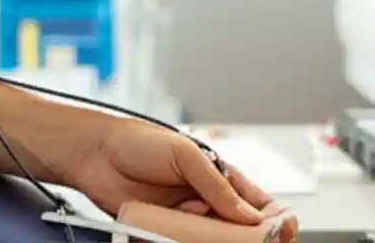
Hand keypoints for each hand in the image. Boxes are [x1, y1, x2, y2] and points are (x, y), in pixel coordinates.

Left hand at [66, 119, 276, 224]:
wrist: (93, 154)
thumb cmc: (137, 142)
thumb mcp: (185, 155)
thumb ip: (216, 185)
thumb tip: (248, 215)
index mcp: (218, 176)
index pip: (258, 204)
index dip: (274, 219)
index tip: (282, 230)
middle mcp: (205, 201)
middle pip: (239, 231)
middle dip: (248, 239)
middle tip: (251, 242)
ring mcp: (184, 220)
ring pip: (211, 242)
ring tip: (200, 232)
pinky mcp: (161, 234)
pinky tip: (177, 239)